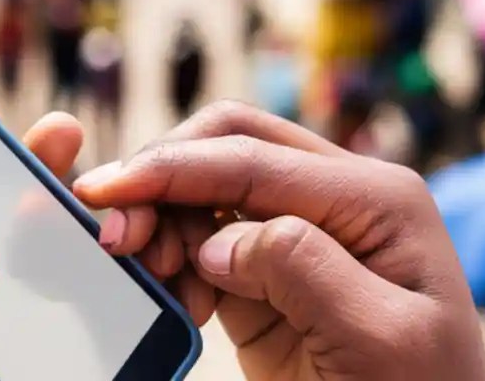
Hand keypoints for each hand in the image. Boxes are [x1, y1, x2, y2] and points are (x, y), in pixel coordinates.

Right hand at [74, 101, 484, 380]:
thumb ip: (305, 271)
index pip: (254, 157)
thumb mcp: (379, 339)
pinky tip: (173, 295)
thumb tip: (220, 241)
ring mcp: (304, 231)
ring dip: (164, 219)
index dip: (172, 168)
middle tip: (114, 234)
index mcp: (376, 197)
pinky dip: (174, 255)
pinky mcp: (273, 271)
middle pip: (228, 146)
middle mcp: (339, 198)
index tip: (104, 191)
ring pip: (210, 187)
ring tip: (144, 270)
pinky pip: (207, 238)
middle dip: (161, 178)